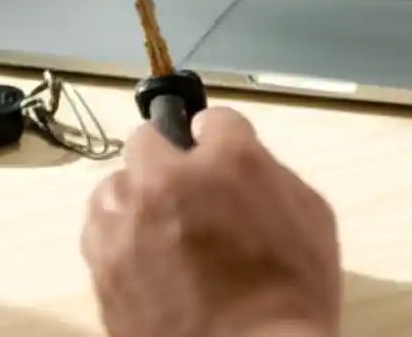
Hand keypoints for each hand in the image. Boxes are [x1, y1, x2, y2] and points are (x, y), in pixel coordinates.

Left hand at [82, 107, 340, 336]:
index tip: (224, 154)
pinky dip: (120, 237)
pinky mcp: (103, 264)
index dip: (222, 139)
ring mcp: (128, 222)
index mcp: (229, 161)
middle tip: (188, 189)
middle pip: (148, 138)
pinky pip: (99, 230)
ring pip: (114, 185)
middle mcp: (169, 180)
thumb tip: (245, 161)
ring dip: (137, 198)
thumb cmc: (293, 292)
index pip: (214, 119)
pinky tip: (146, 259)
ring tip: (162, 230)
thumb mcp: (311, 218)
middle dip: (168, 157)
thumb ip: (272, 176)